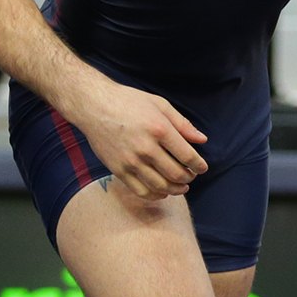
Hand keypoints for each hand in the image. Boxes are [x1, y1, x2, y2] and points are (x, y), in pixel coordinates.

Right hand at [67, 81, 209, 200]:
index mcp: (159, 129)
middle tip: (191, 176)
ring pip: (160, 186)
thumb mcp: (159, 104)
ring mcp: (131, 161)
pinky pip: (140, 191)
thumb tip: (202, 139)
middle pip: (176, 174)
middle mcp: (146, 148)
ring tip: (181, 187)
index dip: (199, 165)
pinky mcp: (118, 170)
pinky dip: (155, 195)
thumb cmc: (128, 101)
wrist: (94, 105)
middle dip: (189, 178)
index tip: (202, 168)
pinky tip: (162, 192)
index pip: (187, 156)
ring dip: (175, 190)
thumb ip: (182, 123)